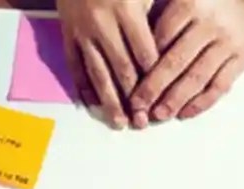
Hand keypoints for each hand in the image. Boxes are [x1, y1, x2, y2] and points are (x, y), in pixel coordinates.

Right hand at [57, 0, 158, 128]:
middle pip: (122, 69)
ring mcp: (83, 31)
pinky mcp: (67, 34)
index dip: (155, 79)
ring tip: (119, 122)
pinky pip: (75, 65)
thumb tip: (176, 39)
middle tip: (144, 123)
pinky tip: (92, 104)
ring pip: (98, 73)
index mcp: (128, 10)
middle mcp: (104, 24)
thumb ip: (160, 11)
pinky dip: (83, 86)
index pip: (145, 54)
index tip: (163, 99)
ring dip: (109, 102)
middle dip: (135, 99)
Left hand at [127, 0, 243, 127]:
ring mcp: (228, 42)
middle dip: (153, 88)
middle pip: (175, 62)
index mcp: (190, 3)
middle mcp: (209, 23)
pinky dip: (202, 103)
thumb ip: (163, 16)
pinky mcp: (243, 57)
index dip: (142, 63)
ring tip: (158, 115)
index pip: (159, 39)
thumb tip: (135, 50)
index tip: (128, 81)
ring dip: (175, 100)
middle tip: (136, 106)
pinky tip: (185, 113)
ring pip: (196, 77)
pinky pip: (219, 85)